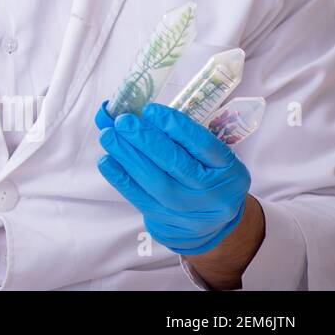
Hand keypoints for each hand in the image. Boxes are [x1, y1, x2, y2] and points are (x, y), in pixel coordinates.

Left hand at [95, 101, 250, 253]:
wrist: (212, 224)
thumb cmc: (207, 177)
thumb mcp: (209, 157)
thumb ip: (180, 136)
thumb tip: (138, 114)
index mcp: (228, 169)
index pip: (202, 144)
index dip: (175, 125)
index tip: (150, 110)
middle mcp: (213, 192)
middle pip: (176, 163)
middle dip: (145, 139)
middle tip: (123, 122)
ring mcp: (189, 210)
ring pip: (156, 181)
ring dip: (127, 156)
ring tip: (109, 136)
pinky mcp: (167, 222)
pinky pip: (140, 198)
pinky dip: (120, 178)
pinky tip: (106, 160)